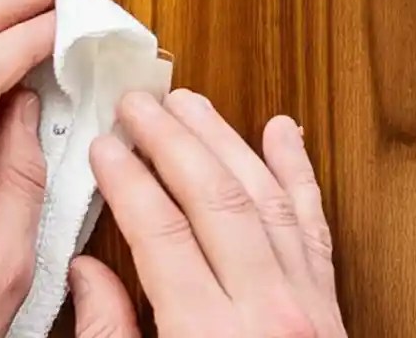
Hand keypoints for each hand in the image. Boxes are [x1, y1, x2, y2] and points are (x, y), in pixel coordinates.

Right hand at [72, 90, 346, 337]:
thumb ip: (112, 337)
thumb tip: (86, 272)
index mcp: (211, 337)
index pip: (163, 234)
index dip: (129, 182)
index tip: (105, 148)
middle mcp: (266, 310)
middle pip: (215, 198)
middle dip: (172, 140)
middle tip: (138, 103)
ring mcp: (306, 302)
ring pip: (265, 196)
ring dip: (226, 140)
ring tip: (191, 102)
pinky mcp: (328, 303)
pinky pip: (313, 222)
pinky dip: (297, 172)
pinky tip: (282, 133)